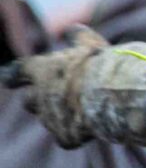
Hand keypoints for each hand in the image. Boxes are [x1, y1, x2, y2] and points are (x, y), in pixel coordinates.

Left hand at [4, 29, 107, 148]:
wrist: (113, 94)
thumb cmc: (101, 66)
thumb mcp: (91, 44)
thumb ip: (77, 37)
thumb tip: (72, 28)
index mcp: (41, 71)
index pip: (15, 73)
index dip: (13, 76)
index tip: (9, 79)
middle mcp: (39, 96)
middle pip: (29, 101)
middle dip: (39, 99)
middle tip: (59, 94)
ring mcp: (50, 118)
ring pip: (47, 119)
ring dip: (59, 115)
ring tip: (81, 110)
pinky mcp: (64, 136)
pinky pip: (65, 138)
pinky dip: (74, 133)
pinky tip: (89, 128)